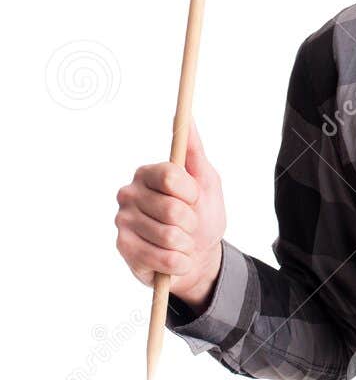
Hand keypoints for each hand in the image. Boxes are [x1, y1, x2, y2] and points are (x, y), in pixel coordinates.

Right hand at [115, 118, 225, 310]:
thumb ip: (194, 151)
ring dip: (188, 243)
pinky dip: (180, 262)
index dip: (191, 192)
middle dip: (192, 221)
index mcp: (148, 173)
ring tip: (183, 242)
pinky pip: (164, 259)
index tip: (195, 197)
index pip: (171, 176)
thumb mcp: (207, 182)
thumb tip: (186, 117)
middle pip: (172, 208)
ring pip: (170, 236)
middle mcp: (129, 194)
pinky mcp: (124, 249)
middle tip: (189, 224)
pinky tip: (176, 258)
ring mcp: (123, 221)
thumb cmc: (201, 216)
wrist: (197, 257)